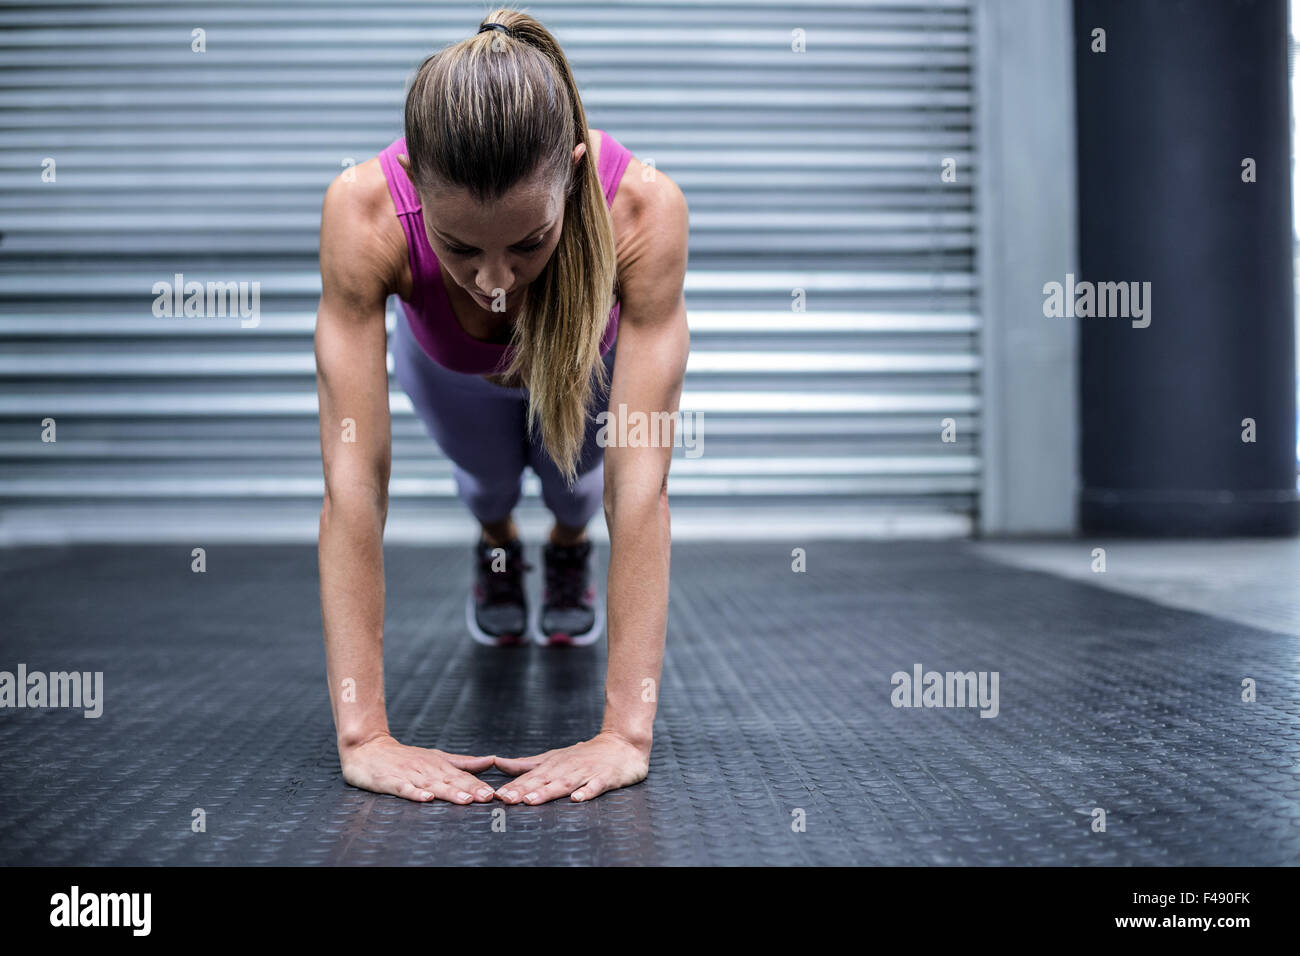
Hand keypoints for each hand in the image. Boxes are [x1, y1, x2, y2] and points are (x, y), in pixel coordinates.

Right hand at [340, 733, 496, 803]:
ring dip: (449, 792)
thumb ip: (463, 762)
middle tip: (487, 797)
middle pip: (451, 780)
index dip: (479, 785)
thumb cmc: (405, 757)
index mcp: (439, 764)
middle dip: (470, 789)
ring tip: (465, 799)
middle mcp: (426, 768)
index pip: (462, 776)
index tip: (494, 794)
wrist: (368, 747)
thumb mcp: (436, 756)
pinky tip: (426, 798)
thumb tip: (491, 760)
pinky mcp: (390, 780)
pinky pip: (404, 788)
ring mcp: (408, 774)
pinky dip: (414, 793)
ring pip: (431, 784)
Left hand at [493, 732, 649, 804]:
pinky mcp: (606, 777)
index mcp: (554, 764)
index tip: (497, 795)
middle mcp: (568, 767)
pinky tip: (577, 799)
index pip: (530, 777)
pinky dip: (587, 791)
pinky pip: (596, 786)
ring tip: (532, 800)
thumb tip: (499, 763)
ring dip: (548, 791)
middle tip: (507, 799)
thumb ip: (527, 763)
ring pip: (565, 783)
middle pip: (544, 780)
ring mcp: (587, 772)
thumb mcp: (553, 756)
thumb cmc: (585, 754)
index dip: (513, 786)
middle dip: (524, 790)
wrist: (622, 742)